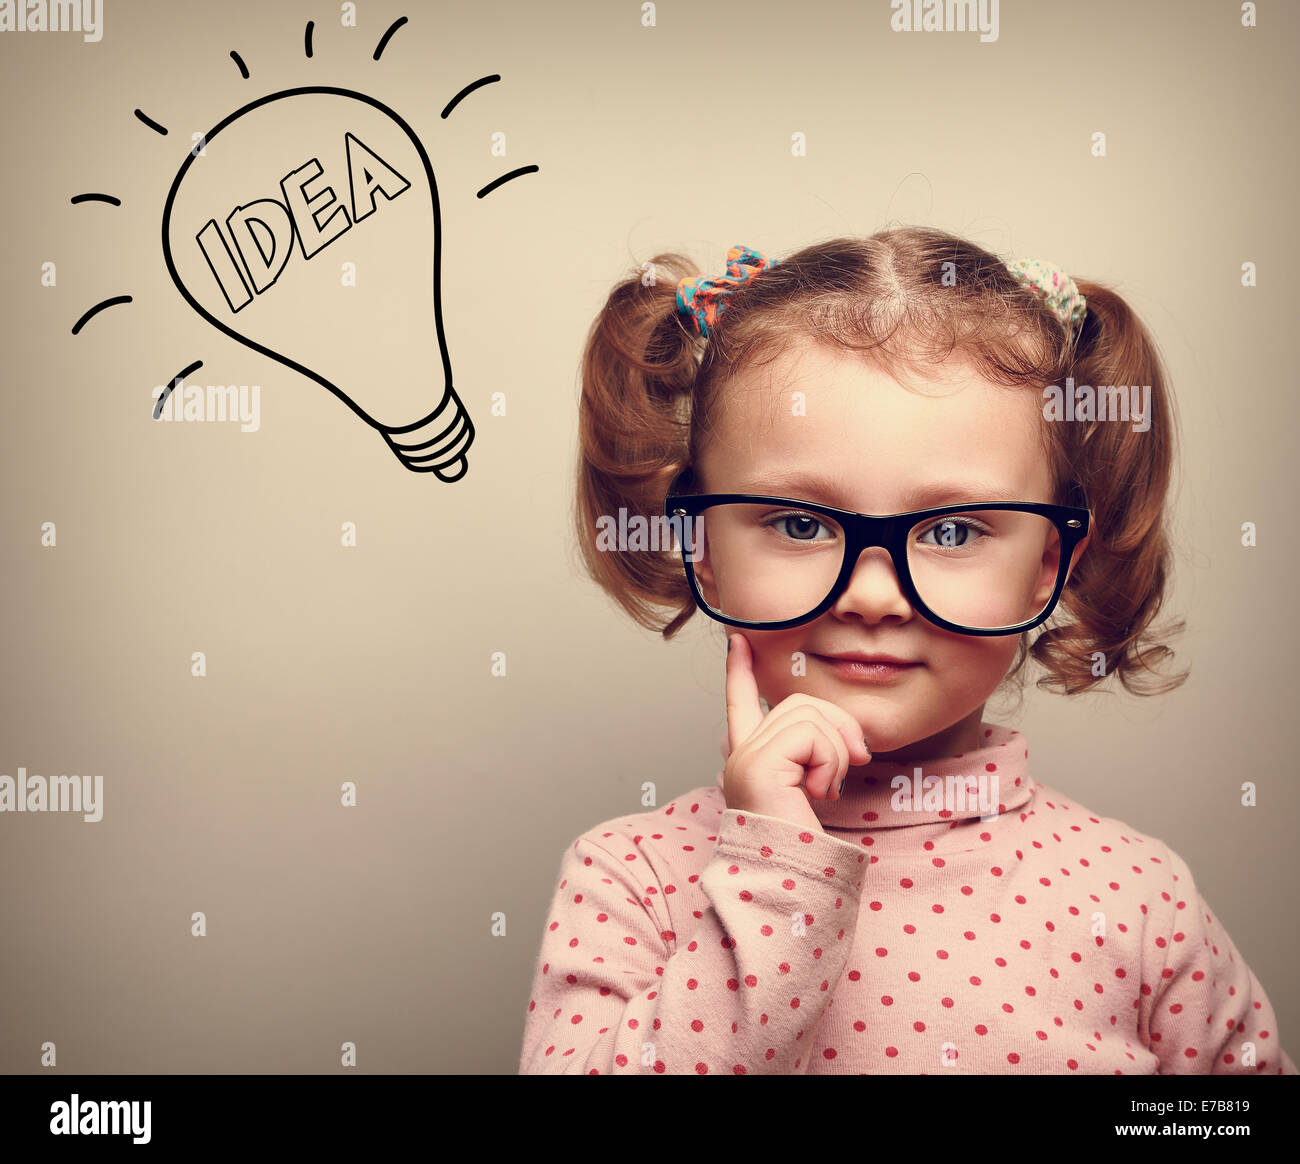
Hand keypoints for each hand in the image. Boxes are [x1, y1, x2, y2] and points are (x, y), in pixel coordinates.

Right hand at [721, 632, 872, 832]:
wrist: (792, 882)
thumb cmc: (807, 846)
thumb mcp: (815, 790)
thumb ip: (821, 757)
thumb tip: (854, 742)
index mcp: (751, 760)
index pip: (741, 704)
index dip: (739, 672)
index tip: (738, 641)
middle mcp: (741, 755)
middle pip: (796, 702)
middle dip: (837, 725)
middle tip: (856, 761)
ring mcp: (747, 758)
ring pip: (808, 714)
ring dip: (836, 751)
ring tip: (829, 789)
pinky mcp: (761, 764)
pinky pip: (812, 735)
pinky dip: (829, 761)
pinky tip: (820, 793)